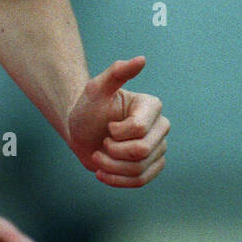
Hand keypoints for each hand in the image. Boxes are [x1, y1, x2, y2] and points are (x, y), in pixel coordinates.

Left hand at [67, 57, 168, 186]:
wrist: (81, 130)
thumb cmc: (87, 107)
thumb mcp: (95, 89)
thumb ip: (116, 73)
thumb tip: (141, 59)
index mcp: (151, 106)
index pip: (138, 129)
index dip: (115, 133)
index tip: (106, 127)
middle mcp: (160, 126)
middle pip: (141, 152)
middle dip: (112, 152)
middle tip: (101, 143)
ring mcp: (158, 147)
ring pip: (139, 170)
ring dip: (111, 167)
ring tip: (98, 157)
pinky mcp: (152, 165)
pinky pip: (141, 181)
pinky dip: (117, 180)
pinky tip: (102, 172)